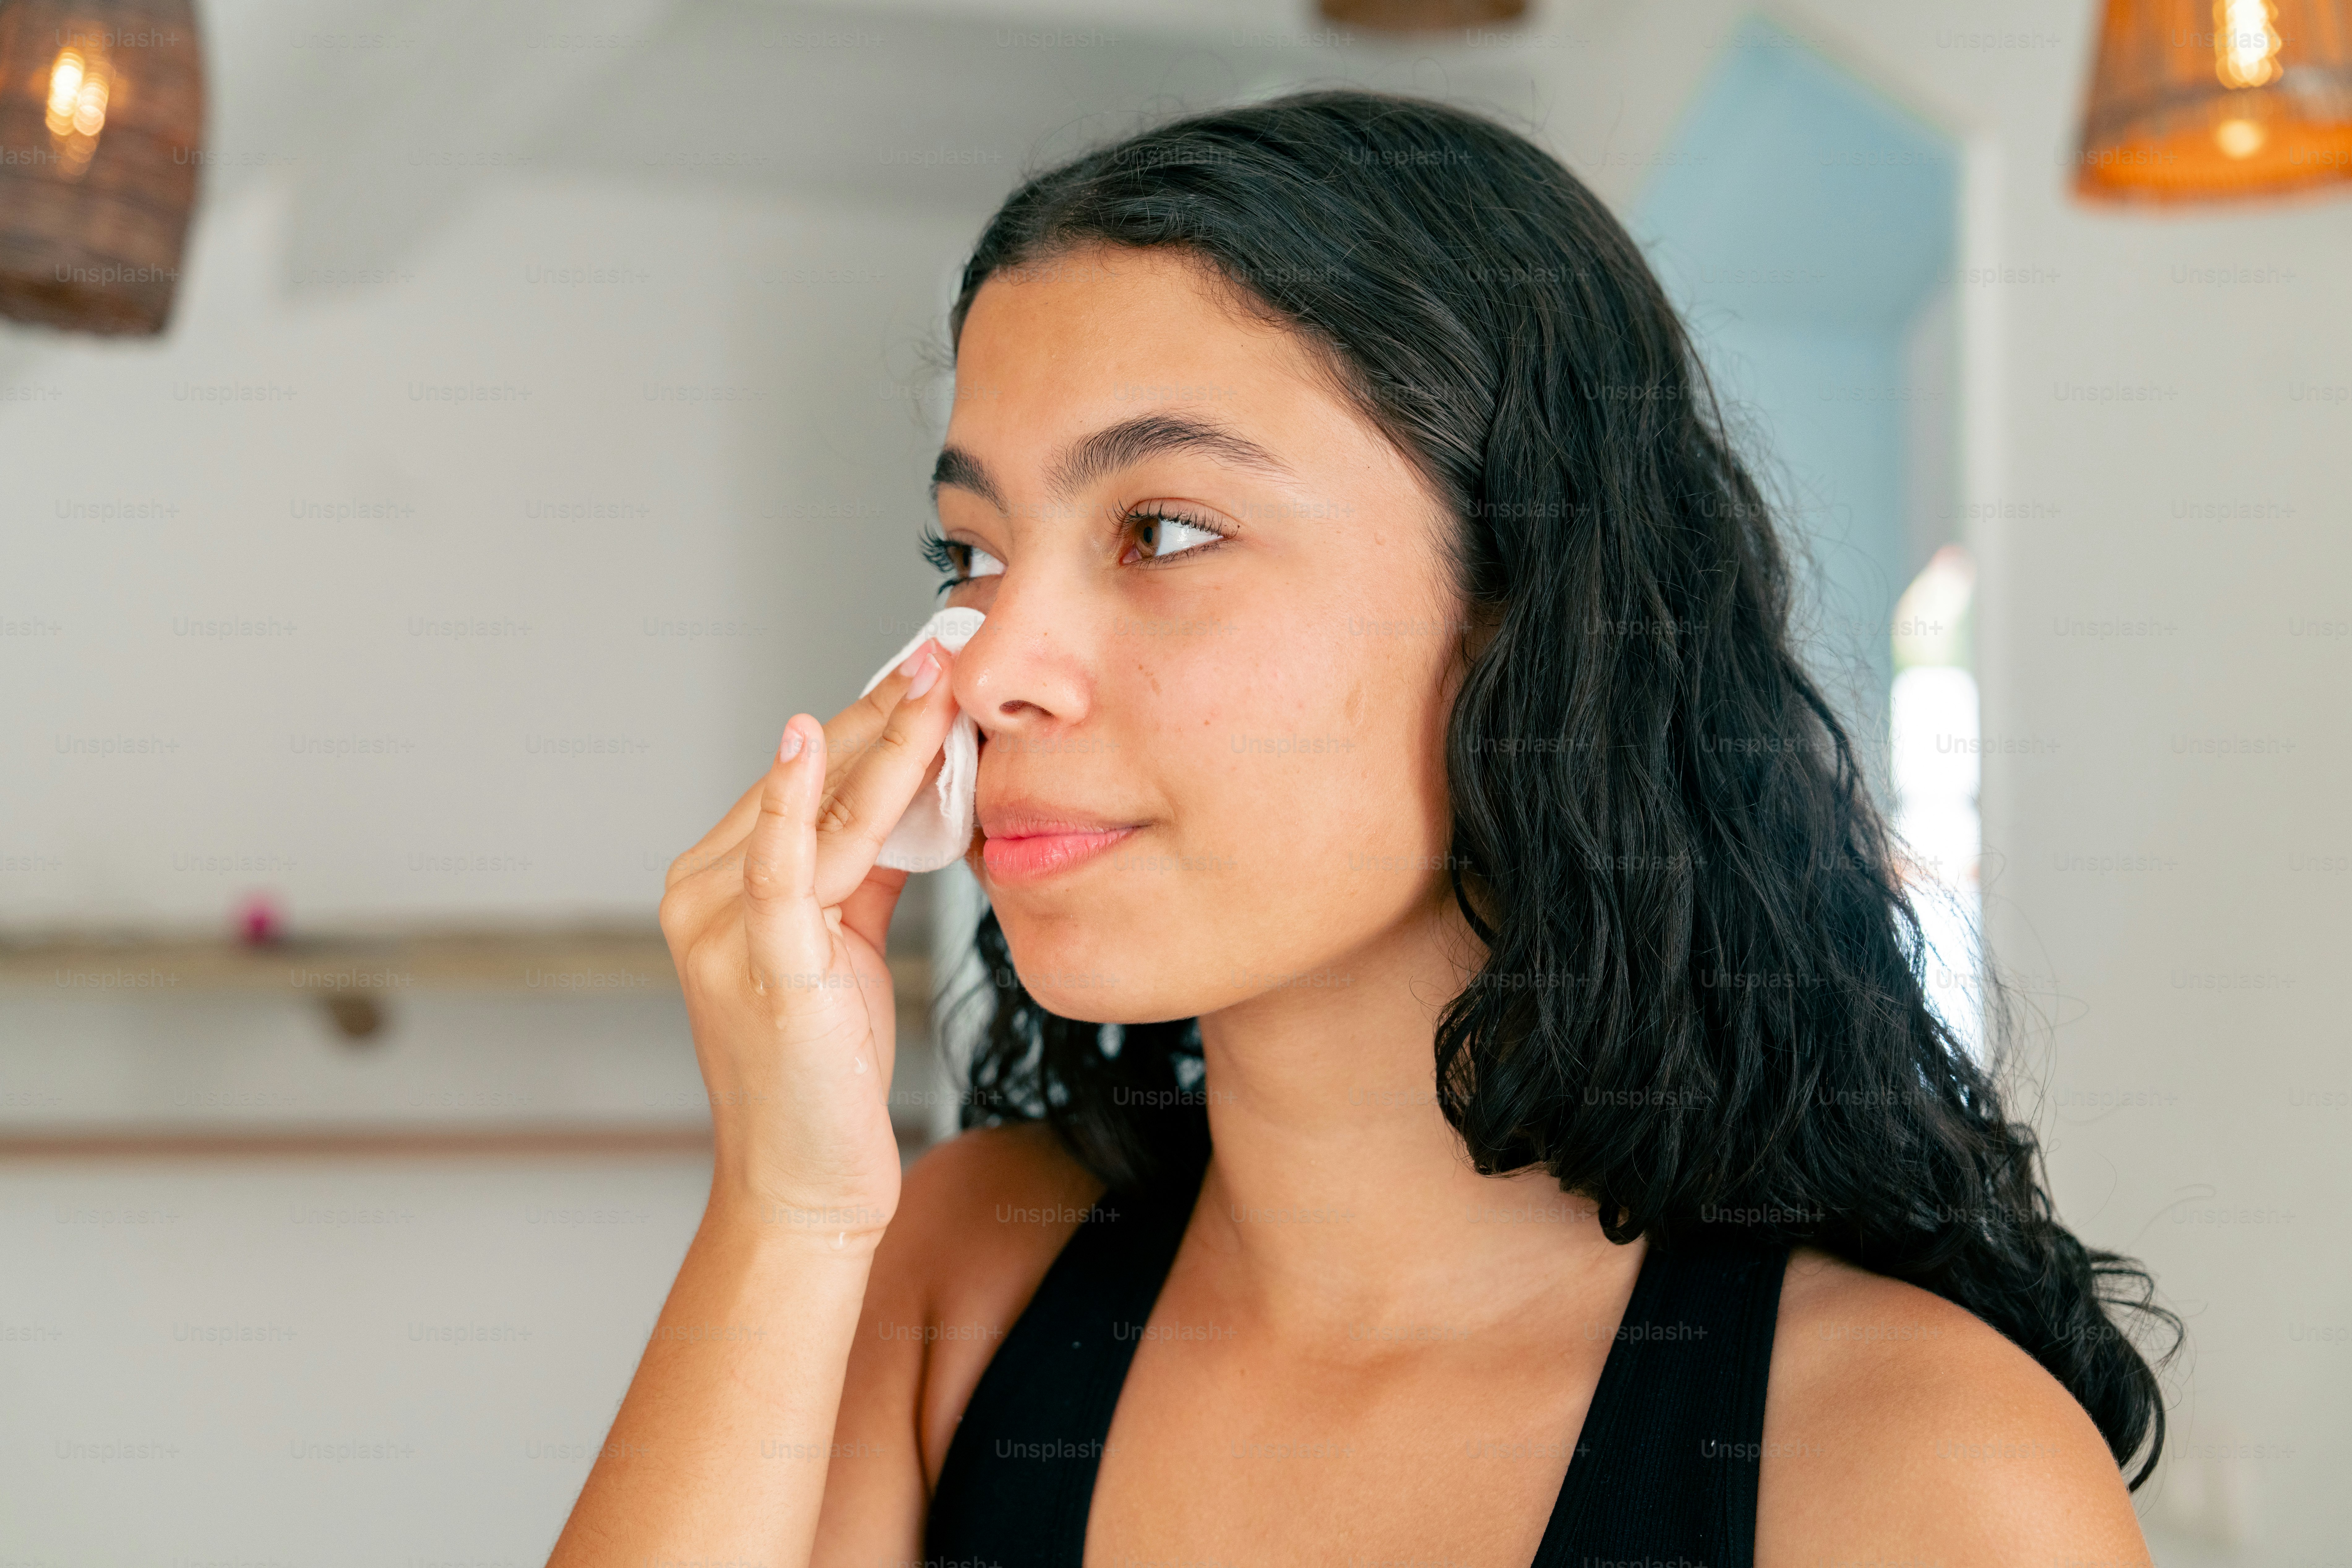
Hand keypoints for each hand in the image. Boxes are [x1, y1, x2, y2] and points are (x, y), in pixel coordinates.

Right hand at [658, 639, 959, 1243]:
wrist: (807, 1183)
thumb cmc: (826, 1070)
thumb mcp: (845, 949)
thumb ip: (862, 872)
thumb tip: (911, 801)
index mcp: (716, 885)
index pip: (806, 783)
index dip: (870, 722)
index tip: (928, 668)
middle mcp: (701, 896)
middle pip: (809, 785)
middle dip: (881, 714)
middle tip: (943, 651)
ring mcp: (721, 929)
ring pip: (815, 814)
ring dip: (880, 740)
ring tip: (931, 679)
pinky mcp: (759, 963)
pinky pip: (781, 866)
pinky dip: (797, 800)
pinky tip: (811, 740)